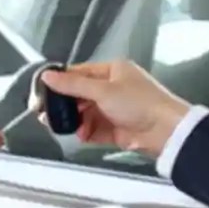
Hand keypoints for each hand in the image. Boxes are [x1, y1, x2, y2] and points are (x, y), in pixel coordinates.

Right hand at [40, 60, 189, 156]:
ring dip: (75, 121)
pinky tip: (81, 135)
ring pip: (86, 114)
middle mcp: (113, 88)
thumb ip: (72, 85)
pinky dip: (86, 133)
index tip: (43, 91)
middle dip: (65, 105)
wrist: (166, 132)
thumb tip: (47, 75)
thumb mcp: (103, 90)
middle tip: (46, 113)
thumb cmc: (141, 103)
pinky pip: (95, 130)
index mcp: (113, 71)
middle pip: (80, 95)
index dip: (61, 82)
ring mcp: (115, 109)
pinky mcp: (117, 128)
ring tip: (63, 127)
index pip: (79, 73)